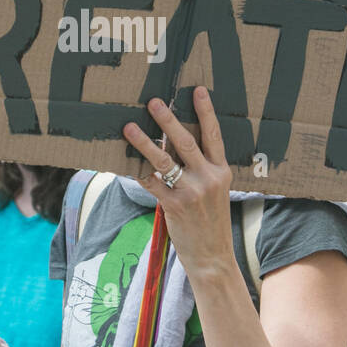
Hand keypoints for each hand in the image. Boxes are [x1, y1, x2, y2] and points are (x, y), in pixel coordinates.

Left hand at [122, 87, 233, 276]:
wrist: (213, 256)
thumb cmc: (212, 221)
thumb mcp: (217, 192)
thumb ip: (203, 170)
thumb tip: (177, 147)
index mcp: (221, 171)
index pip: (214, 135)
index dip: (206, 112)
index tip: (198, 90)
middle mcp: (208, 178)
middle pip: (186, 142)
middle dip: (168, 119)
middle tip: (153, 101)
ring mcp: (191, 192)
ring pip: (164, 160)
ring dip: (144, 142)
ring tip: (129, 126)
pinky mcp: (174, 206)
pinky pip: (151, 183)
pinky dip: (138, 172)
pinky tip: (125, 163)